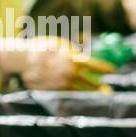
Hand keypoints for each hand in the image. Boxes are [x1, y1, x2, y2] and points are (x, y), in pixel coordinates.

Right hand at [0, 37, 115, 90]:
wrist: (23, 59)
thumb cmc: (42, 47)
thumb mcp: (58, 44)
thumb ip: (71, 50)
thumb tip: (84, 53)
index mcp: (71, 59)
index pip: (92, 64)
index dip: (103, 68)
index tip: (112, 70)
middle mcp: (68, 72)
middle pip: (88, 81)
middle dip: (99, 86)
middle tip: (108, 90)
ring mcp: (61, 82)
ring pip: (80, 88)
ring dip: (90, 91)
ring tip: (99, 93)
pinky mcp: (54, 89)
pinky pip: (69, 91)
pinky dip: (76, 91)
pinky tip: (81, 92)